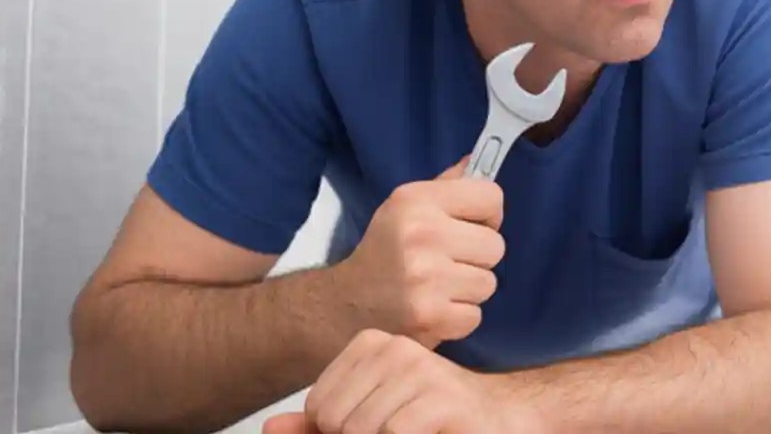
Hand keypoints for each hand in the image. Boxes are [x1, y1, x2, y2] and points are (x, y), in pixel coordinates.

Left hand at [261, 330, 544, 433]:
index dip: (339, 432)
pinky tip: (433, 433)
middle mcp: (396, 349)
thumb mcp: (369, 418)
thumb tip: (269, 430)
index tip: (381, 425)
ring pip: (362, 430)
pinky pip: (394, 433)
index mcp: (372, 345)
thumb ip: (318, 425)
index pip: (318, 408)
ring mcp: (422, 371)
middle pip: (336, 420)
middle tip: (402, 430)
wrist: (501, 418)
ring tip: (418, 431)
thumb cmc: (430, 418)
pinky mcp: (444, 400)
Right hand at [333, 157, 505, 347]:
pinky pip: (475, 316)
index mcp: (416, 200)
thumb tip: (479, 160)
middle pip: (496, 245)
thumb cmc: (385, 249)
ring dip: (468, 289)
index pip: (491, 196)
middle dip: (477, 257)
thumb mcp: (405, 206)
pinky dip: (458, 317)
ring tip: (439, 287)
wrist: (343, 305)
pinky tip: (434, 310)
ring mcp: (428, 279)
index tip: (468, 227)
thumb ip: (446, 186)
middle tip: (449, 262)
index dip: (486, 214)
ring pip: (488, 283)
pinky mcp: (431, 317)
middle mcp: (423, 234)